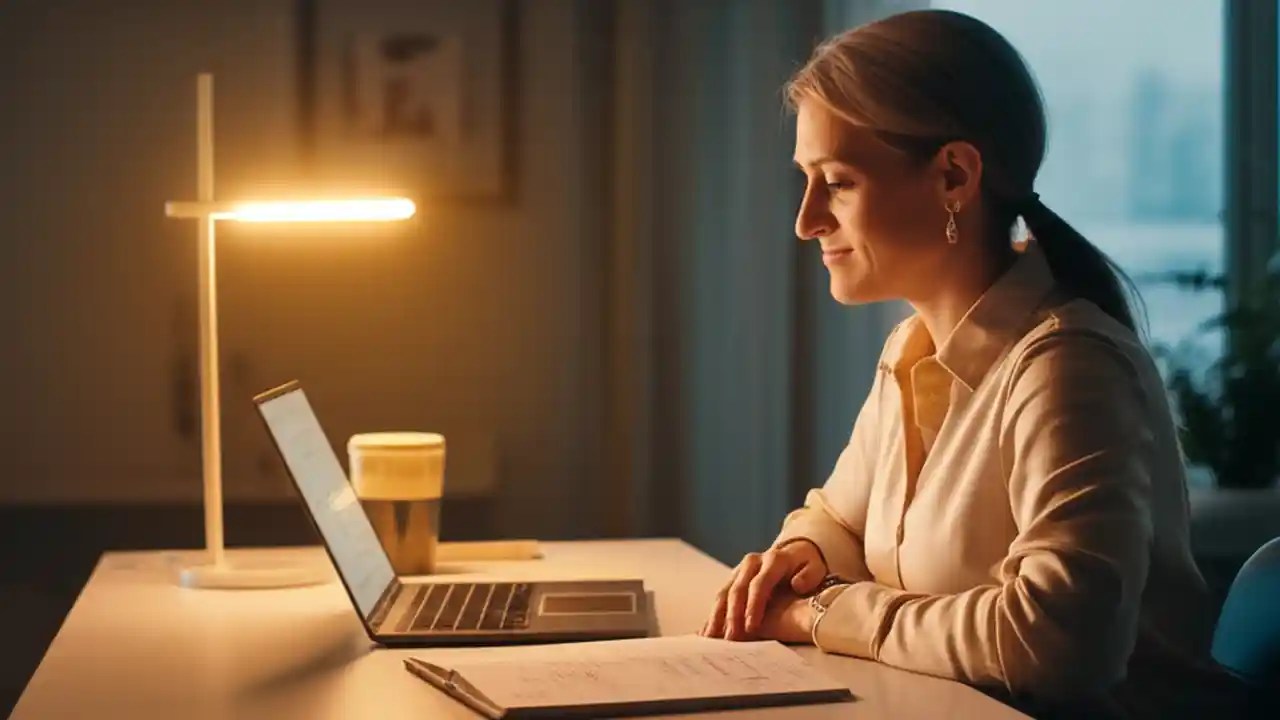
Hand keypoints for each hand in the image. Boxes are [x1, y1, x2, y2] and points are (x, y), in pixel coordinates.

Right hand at [700, 539, 826, 640]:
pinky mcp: (732, 580)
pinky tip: (706, 633)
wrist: (794, 552)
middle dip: (732, 616)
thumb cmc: (807, 566)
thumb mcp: (815, 567)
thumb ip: (809, 575)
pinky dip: (713, 616)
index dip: (753, 606)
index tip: (750, 627)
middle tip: (729, 639)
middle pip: (737, 590)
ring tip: (710, 639)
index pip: (759, 584)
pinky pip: (720, 599)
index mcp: (773, 559)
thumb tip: (797, 585)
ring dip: (716, 617)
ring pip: (724, 594)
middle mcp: (752, 563)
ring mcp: (739, 571)